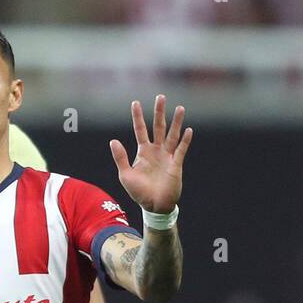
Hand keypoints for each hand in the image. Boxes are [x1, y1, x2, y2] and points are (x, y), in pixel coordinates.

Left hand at [109, 96, 191, 213]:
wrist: (154, 206)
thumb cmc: (139, 192)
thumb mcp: (126, 175)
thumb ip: (121, 158)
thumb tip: (113, 141)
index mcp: (143, 152)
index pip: (140, 130)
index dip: (138, 117)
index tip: (135, 103)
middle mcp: (156, 151)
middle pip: (158, 127)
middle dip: (159, 112)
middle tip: (161, 97)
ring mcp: (167, 157)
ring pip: (172, 135)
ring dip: (176, 122)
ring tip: (179, 108)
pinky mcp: (177, 165)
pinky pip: (181, 150)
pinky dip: (185, 140)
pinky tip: (188, 130)